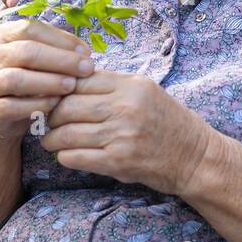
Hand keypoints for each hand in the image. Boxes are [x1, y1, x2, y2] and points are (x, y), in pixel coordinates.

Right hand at [0, 19, 96, 145]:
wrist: (3, 113)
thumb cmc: (28, 77)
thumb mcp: (37, 55)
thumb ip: (54, 45)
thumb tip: (84, 50)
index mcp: (1, 35)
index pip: (31, 28)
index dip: (61, 39)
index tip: (85, 51)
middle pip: (27, 52)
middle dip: (62, 60)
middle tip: (87, 68)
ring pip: (18, 79)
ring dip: (50, 81)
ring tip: (72, 85)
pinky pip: (14, 106)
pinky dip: (38, 103)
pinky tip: (56, 102)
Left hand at [42, 71, 216, 196]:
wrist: (194, 156)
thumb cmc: (167, 121)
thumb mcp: (145, 91)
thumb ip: (112, 85)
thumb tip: (70, 80)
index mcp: (131, 85)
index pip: (79, 80)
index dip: (59, 89)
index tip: (52, 97)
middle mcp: (126, 107)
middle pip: (67, 106)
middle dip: (51, 115)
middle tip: (46, 121)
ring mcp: (122, 135)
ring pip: (67, 133)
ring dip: (52, 139)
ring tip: (51, 140)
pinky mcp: (119, 162)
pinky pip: (76, 157)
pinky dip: (65, 156)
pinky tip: (67, 155)